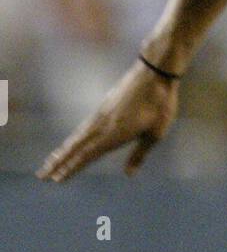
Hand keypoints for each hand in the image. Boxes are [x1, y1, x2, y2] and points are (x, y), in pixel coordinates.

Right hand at [37, 60, 178, 181]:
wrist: (155, 71)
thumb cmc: (161, 104)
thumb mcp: (156, 133)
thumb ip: (139, 154)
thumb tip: (128, 174)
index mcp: (114, 135)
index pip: (88, 155)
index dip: (72, 168)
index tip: (57, 180)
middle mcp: (102, 125)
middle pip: (75, 148)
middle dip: (58, 163)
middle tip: (41, 176)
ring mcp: (101, 114)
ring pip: (77, 137)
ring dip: (62, 151)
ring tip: (49, 161)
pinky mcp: (104, 105)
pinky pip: (84, 126)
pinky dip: (74, 137)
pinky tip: (72, 141)